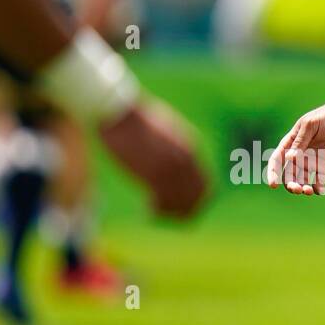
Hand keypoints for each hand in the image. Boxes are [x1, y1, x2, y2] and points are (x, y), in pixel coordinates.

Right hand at [99, 99, 206, 217]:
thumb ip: (171, 147)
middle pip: (198, 196)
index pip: (205, 184)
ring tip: (155, 212)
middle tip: (165, 213)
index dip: (193, 199)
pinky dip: (159, 211)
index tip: (177, 204)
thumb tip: (168, 160)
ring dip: (171, 212)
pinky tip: (147, 211)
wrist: (119, 111)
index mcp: (190, 148)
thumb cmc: (134, 119)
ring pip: (183, 201)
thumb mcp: (162, 131)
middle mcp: (186, 159)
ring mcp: (172, 167)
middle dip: (185, 209)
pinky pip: (165, 201)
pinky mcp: (155, 172)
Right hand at [267, 101, 324, 194]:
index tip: (273, 185)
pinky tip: (321, 189)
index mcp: (291, 143)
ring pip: (302, 181)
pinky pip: (318, 182)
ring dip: (303, 188)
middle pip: (289, 174)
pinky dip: (318, 188)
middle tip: (297, 189)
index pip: (277, 160)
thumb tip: (288, 158)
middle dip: (291, 184)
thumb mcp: (311, 126)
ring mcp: (312, 163)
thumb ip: (300, 142)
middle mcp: (299, 155)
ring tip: (309, 191)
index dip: (273, 173)